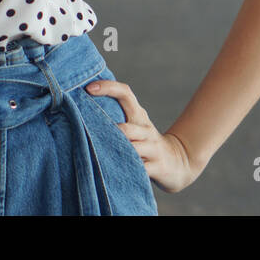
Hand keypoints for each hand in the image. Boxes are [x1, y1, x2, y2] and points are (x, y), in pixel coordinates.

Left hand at [85, 80, 201, 192]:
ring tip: (97, 153)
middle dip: (108, 131)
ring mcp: (152, 148)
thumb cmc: (146, 142)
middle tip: (85, 131)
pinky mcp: (157, 166)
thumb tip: (81, 108)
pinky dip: (126, 168)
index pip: (125, 93)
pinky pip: (139, 168)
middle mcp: (146, 129)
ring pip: (133, 148)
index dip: (108, 88)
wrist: (177, 161)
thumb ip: (116, 117)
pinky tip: (112, 171)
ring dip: (116, 151)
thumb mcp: (136, 125)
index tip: (88, 88)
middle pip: (126, 128)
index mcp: (139, 115)